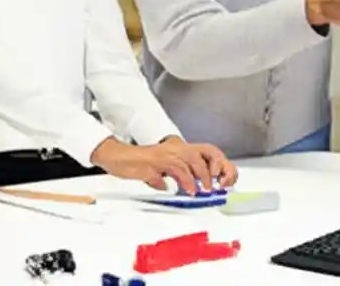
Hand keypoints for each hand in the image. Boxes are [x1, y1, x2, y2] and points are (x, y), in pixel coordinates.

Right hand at [92, 136, 237, 194]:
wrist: (118, 157)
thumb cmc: (140, 163)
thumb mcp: (164, 167)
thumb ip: (178, 174)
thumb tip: (193, 187)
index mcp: (178, 147)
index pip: (206, 150)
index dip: (218, 164)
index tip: (222, 180)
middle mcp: (173, 148)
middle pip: (199, 155)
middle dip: (208, 172)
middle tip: (212, 188)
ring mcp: (163, 155)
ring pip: (187, 162)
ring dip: (196, 178)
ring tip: (199, 191)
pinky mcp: (152, 164)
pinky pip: (170, 171)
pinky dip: (180, 181)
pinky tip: (183, 190)